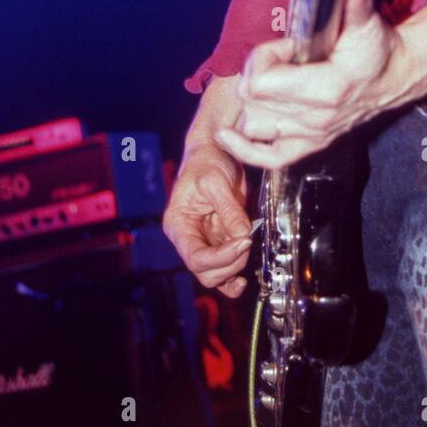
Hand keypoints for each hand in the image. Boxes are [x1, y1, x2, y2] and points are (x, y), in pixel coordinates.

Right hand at [162, 148, 252, 298]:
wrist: (216, 150)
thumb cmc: (206, 160)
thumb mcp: (215, 181)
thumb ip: (229, 210)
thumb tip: (243, 235)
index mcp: (178, 225)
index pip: (195, 258)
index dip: (220, 257)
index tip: (243, 242)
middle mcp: (189, 237)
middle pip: (205, 272)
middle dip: (230, 264)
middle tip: (248, 242)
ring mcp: (205, 240)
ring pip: (216, 274)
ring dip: (235, 267)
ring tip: (249, 244)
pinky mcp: (221, 238)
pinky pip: (225, 266)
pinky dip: (234, 273)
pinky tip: (244, 277)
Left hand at [213, 0, 400, 169]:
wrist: (395, 78)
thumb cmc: (377, 50)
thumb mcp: (367, 24)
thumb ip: (355, 7)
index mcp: (327, 89)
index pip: (264, 81)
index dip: (266, 56)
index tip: (288, 45)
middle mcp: (316, 118)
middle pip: (254, 101)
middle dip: (259, 73)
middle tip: (283, 59)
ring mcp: (311, 135)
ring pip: (254, 124)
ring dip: (252, 103)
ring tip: (269, 83)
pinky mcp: (308, 146)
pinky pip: (268, 157)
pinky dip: (244, 149)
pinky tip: (227, 135)